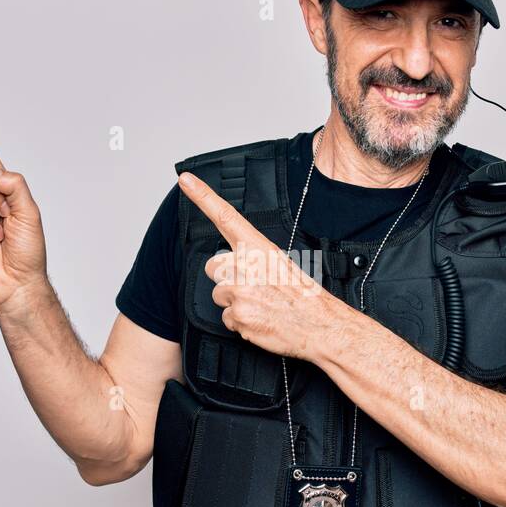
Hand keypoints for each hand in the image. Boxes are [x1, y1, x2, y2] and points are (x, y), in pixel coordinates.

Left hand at [179, 171, 342, 359]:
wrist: (320, 325)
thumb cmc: (305, 297)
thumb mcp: (282, 264)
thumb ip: (255, 259)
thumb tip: (239, 264)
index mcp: (258, 248)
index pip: (225, 216)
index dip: (202, 197)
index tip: (185, 181)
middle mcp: (246, 266)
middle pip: (212, 266)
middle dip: (225, 277)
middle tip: (252, 288)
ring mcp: (239, 291)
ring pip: (218, 294)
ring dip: (234, 301)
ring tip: (261, 305)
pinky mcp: (237, 315)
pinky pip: (226, 317)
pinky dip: (241, 321)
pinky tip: (260, 319)